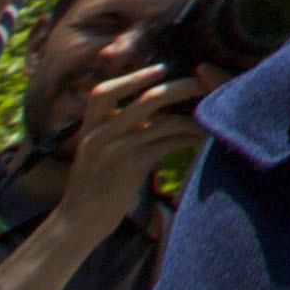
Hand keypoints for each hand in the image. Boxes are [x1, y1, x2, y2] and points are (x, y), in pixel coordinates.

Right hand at [44, 64, 209, 234]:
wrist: (78, 221)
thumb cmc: (94, 184)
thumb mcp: (97, 149)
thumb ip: (117, 127)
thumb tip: (150, 104)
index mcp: (90, 126)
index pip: (104, 91)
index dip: (133, 77)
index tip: (162, 68)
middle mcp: (100, 134)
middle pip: (146, 100)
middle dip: (179, 88)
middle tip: (202, 83)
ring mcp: (116, 149)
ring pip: (164, 123)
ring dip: (192, 119)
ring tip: (211, 117)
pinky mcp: (132, 167)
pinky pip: (168, 144)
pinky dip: (188, 138)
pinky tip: (201, 140)